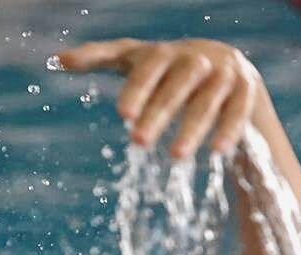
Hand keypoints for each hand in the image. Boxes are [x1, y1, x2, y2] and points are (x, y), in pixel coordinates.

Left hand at [56, 39, 263, 158]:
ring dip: (192, 127)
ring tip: (174, 157)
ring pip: (208, 99)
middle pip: (177, 84)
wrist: (224, 65)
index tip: (123, 115)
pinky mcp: (245, 89)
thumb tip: (55, 59)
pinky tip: (216, 153)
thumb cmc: (165, 68)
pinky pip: (238, 109)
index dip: (137, 88)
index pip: (148, 66)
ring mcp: (223, 71)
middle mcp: (195, 57)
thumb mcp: (133, 60)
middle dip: (158, 113)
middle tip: (138, 142)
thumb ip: (97, 57)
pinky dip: (228, 129)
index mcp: (163, 52)